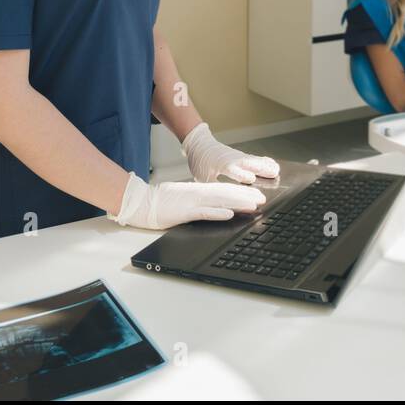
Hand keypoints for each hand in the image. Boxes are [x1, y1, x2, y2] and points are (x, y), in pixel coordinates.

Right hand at [111, 175, 266, 229]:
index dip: (241, 192)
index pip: (224, 190)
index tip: (256, 195)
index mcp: (198, 190)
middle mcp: (198, 193)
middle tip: (263, 199)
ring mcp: (192, 202)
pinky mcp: (184, 211)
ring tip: (254, 205)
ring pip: (219, 201)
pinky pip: (204, 212)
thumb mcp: (184, 198)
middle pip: (226, 193)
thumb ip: (199, 200)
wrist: (142, 202)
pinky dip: (217, 213)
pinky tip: (229, 214)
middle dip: (246, 196)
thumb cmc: (162, 201)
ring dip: (238, 203)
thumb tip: (215, 204)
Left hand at [183, 122, 279, 183]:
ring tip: (276, 170)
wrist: (201, 145)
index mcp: (222, 165)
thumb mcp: (202, 177)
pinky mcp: (242, 156)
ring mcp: (239, 157)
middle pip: (249, 164)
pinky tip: (274, 165)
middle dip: (261, 169)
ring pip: (254, 161)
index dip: (241, 174)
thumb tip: (218, 200)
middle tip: (273, 174)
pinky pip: (255, 159)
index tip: (251, 179)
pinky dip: (265, 161)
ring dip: (266, 166)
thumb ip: (213, 187)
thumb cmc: (201, 162)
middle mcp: (233, 159)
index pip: (233, 170)